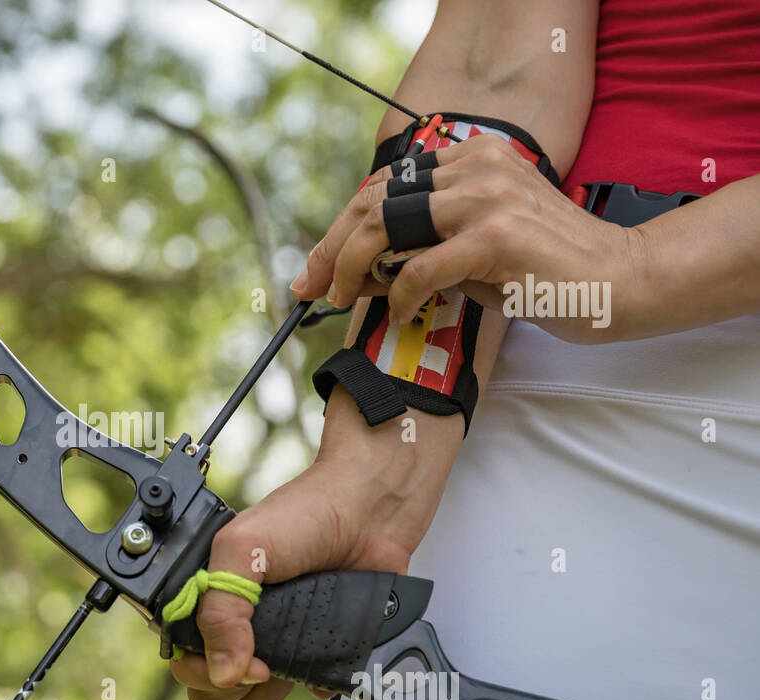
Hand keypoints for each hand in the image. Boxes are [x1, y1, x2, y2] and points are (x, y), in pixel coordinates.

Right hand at [171, 406, 461, 699]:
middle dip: (231, 686)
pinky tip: (325, 651)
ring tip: (289, 662)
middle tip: (260, 665)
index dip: (201, 669)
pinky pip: (307, 686)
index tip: (238, 661)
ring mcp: (275, 638)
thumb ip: (220, 613)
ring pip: (256, 697)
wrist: (369, 511)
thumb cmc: (303, 516)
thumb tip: (221, 673)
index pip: (181, 655)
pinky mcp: (313, 648)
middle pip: (212, 687)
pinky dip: (316, 679)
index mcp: (208, 597)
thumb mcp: (243, 551)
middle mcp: (237, 623)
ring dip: (269, 691)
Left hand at [290, 134, 642, 343]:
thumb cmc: (545, 272)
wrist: (619, 280)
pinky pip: (419, 268)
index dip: (340, 228)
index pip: (385, 188)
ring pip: (386, 226)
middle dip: (330, 246)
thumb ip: (423, 249)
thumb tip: (357, 272)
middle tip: (308, 285)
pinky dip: (397, 294)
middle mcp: (476, 167)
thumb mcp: (476, 249)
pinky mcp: (496, 236)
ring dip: (350, 266)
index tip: (316, 267)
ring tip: (338, 297)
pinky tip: (398, 312)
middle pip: (374, 201)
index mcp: (472, 159)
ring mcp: (486, 198)